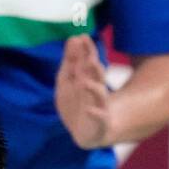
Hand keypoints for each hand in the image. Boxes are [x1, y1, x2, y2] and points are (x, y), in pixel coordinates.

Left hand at [55, 35, 111, 149]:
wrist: (88, 131)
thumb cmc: (76, 103)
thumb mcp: (68, 80)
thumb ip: (71, 61)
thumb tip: (74, 37)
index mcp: (87, 77)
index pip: (87, 61)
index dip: (85, 50)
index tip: (81, 37)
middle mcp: (95, 89)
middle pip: (94, 75)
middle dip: (92, 66)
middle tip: (89, 56)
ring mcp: (99, 105)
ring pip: (98, 94)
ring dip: (94, 87)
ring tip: (85, 82)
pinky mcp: (100, 121)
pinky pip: (99, 117)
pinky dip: (95, 113)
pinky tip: (90, 110)